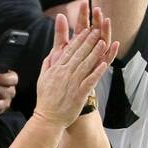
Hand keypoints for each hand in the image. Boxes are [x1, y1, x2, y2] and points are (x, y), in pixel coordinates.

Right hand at [32, 9, 118, 128]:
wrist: (48, 118)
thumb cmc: (46, 99)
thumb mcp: (43, 78)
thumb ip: (48, 64)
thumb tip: (52, 54)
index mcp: (57, 69)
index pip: (69, 50)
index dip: (79, 39)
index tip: (86, 30)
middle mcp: (65, 73)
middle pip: (79, 54)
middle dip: (89, 41)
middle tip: (98, 30)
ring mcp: (72, 83)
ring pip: (85, 65)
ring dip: (95, 53)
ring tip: (103, 42)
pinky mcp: (79, 94)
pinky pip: (89, 81)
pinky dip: (96, 72)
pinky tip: (104, 65)